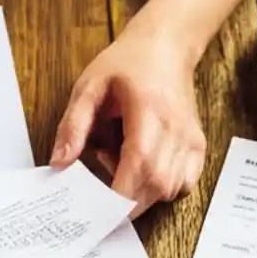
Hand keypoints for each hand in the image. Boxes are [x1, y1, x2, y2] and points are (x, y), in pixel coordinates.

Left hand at [51, 29, 205, 217]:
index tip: (97, 210)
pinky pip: (183, 186)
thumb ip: (73, 125)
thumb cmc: (127, 64)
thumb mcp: (89, 86)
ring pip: (169, 189)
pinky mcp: (198, 148)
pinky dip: (161, 189)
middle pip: (156, 184)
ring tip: (122, 162)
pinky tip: (144, 168)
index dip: (120, 195)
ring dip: (141, 193)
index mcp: (148, 110)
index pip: (139, 163)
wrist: (166, 48)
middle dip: (125, 201)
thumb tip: (59, 163)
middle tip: (102, 183)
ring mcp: (191, 140)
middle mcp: (176, 129)